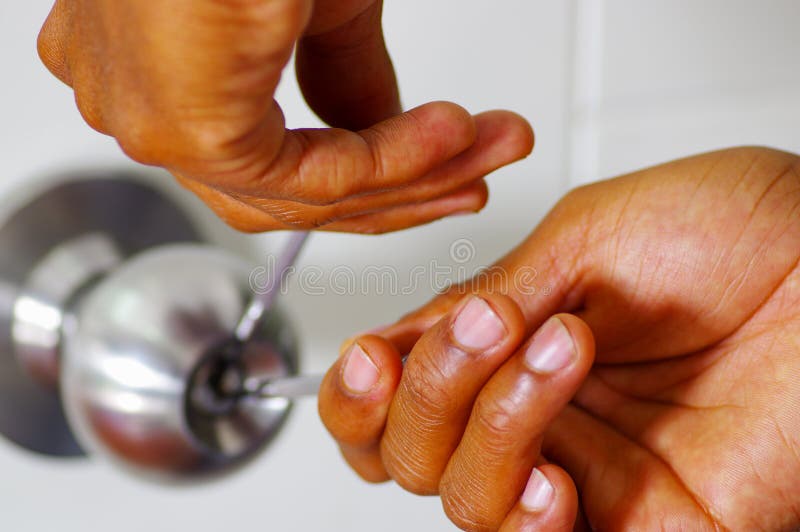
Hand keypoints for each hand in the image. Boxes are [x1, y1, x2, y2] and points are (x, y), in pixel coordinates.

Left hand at [37, 0, 532, 232]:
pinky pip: (309, 177)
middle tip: (471, 175)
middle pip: (292, 191)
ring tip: (485, 151)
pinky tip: (452, 137)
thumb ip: (345, 79)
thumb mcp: (320, 0)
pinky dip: (391, 162)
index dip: (370, 165)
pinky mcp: (187, 130)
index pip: (274, 158)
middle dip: (399, 187)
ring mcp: (157, 122)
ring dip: (413, 176)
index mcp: (156, 68)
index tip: (442, 152)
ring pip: (305, 193)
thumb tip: (375, 126)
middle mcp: (142, 101)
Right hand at [319, 147, 799, 529]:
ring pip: (463, 502)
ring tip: (560, 349)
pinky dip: (520, 518)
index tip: (371, 357)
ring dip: (490, 424)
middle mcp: (534, 415)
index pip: (396, 397)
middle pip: (411, 456)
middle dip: (427, 392)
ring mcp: (583, 474)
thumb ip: (491, 294)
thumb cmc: (735, 231)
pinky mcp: (638, 526)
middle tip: (489, 326)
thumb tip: (403, 337)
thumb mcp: (586, 237)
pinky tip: (551, 473)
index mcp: (510, 345)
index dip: (359, 392)